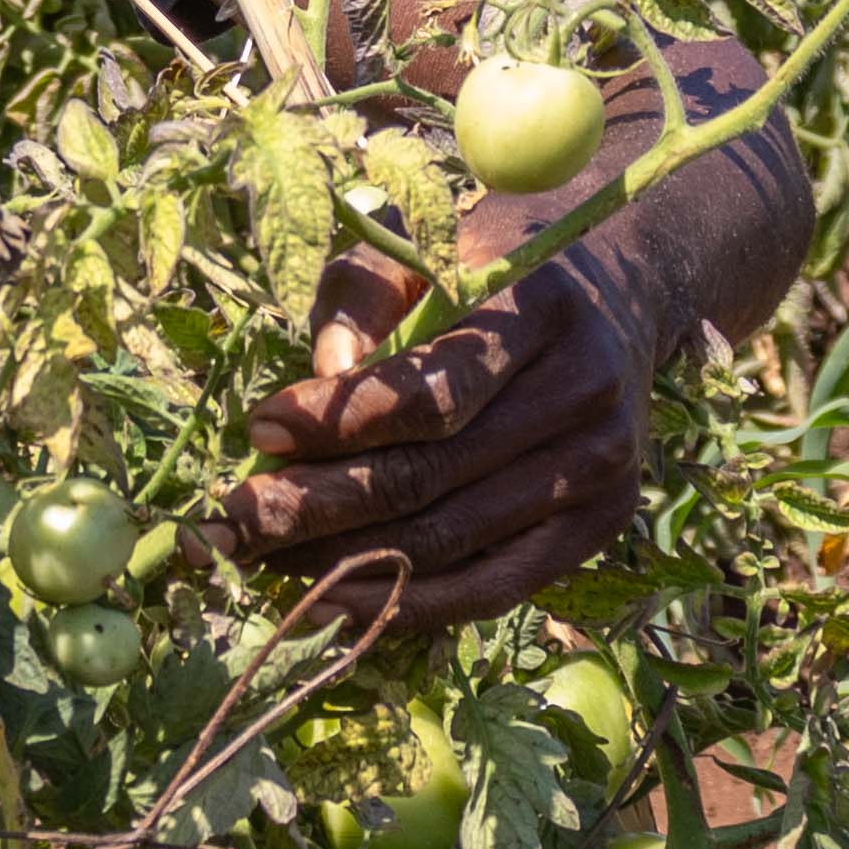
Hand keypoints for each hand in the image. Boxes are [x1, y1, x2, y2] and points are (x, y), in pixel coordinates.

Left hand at [212, 243, 652, 641]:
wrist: (623, 297)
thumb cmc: (495, 264)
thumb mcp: (427, 246)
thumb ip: (365, 295)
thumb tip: (321, 377)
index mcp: (546, 311)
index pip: (433, 391)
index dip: (338, 420)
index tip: (257, 430)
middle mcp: (586, 396)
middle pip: (431, 477)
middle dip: (314, 507)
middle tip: (226, 523)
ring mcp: (601, 474)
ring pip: (450, 539)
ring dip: (341, 561)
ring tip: (258, 558)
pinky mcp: (597, 531)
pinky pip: (489, 588)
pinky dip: (405, 602)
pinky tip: (331, 600)